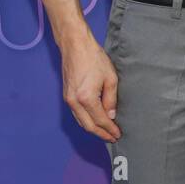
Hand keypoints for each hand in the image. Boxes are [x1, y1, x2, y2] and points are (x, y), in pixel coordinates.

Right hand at [60, 27, 120, 141]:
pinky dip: (86, 121)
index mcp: (86, 98)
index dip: (110, 129)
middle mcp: (75, 102)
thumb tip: (111, 116)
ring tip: (105, 132)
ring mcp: (68, 99)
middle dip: (101, 134)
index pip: (100, 120)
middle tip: (112, 138)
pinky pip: (76, 114)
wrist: (75, 46)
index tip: (118, 134)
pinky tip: (94, 122)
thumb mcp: (110, 78)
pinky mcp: (66, 96)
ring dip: (93, 129)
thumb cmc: (93, 58)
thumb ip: (111, 100)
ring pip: (81, 122)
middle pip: (89, 126)